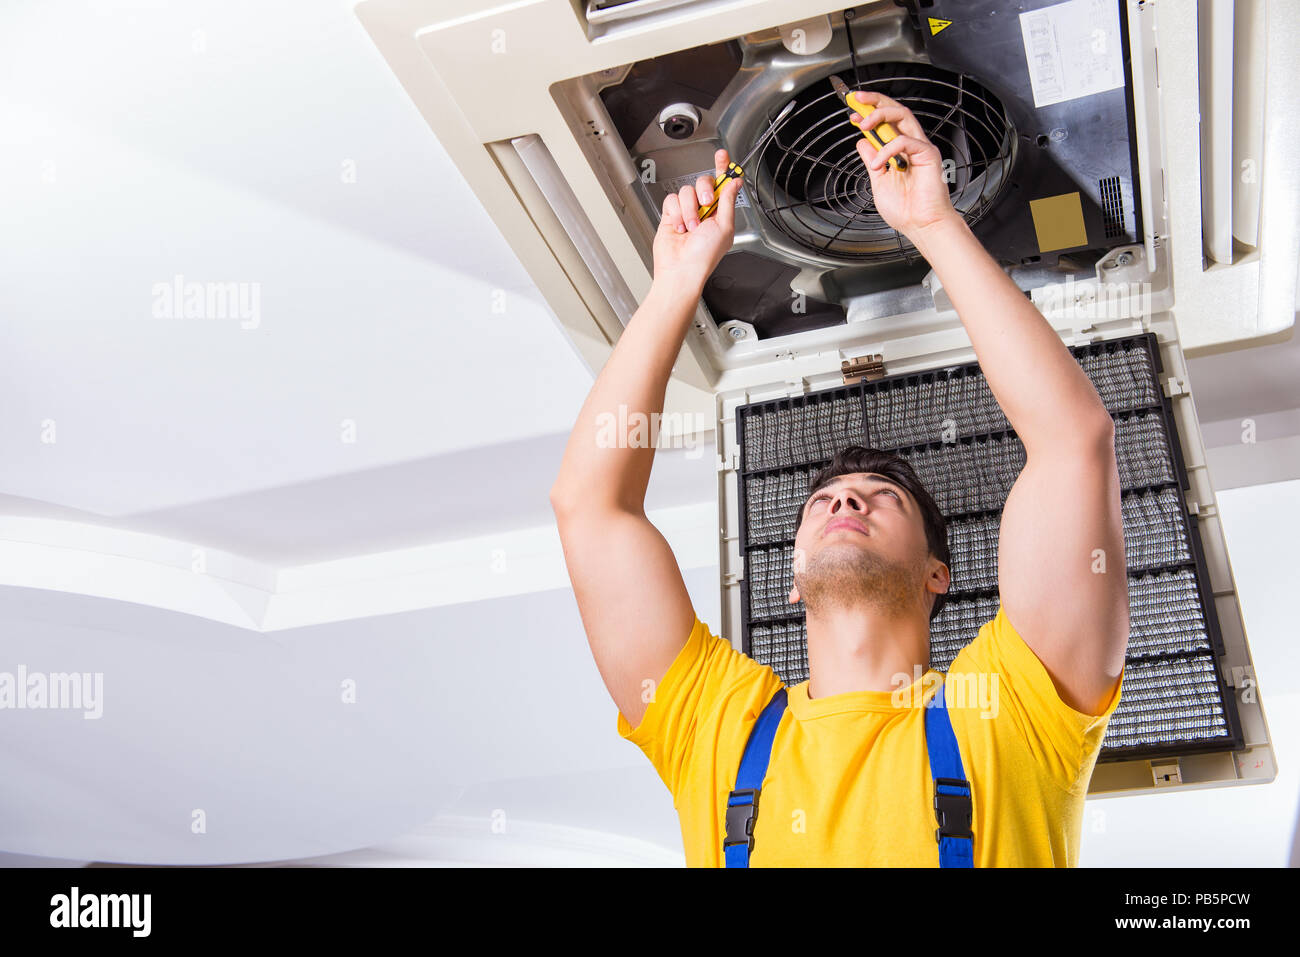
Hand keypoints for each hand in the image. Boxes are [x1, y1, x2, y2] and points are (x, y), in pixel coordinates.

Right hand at [650, 148, 743, 294]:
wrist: (681, 269)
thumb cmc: (704, 256)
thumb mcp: (725, 227)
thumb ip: (728, 201)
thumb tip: (735, 182)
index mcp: (721, 212)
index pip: (723, 184)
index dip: (723, 168)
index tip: (722, 155)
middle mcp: (704, 210)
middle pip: (703, 182)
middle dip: (704, 192)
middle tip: (705, 205)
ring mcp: (687, 212)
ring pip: (686, 191)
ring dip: (689, 210)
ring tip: (690, 227)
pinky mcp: (671, 215)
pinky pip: (671, 200)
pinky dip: (675, 213)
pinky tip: (678, 227)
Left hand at [849, 92, 960, 240]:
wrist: (920, 225)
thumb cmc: (905, 210)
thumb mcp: (878, 181)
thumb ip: (871, 160)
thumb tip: (862, 143)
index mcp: (899, 150)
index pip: (886, 122)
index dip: (869, 112)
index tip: (852, 112)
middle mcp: (911, 144)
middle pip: (895, 110)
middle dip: (874, 101)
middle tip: (857, 100)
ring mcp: (920, 147)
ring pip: (902, 115)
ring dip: (880, 114)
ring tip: (863, 124)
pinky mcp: (928, 154)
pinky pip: (904, 141)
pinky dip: (886, 150)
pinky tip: (878, 164)